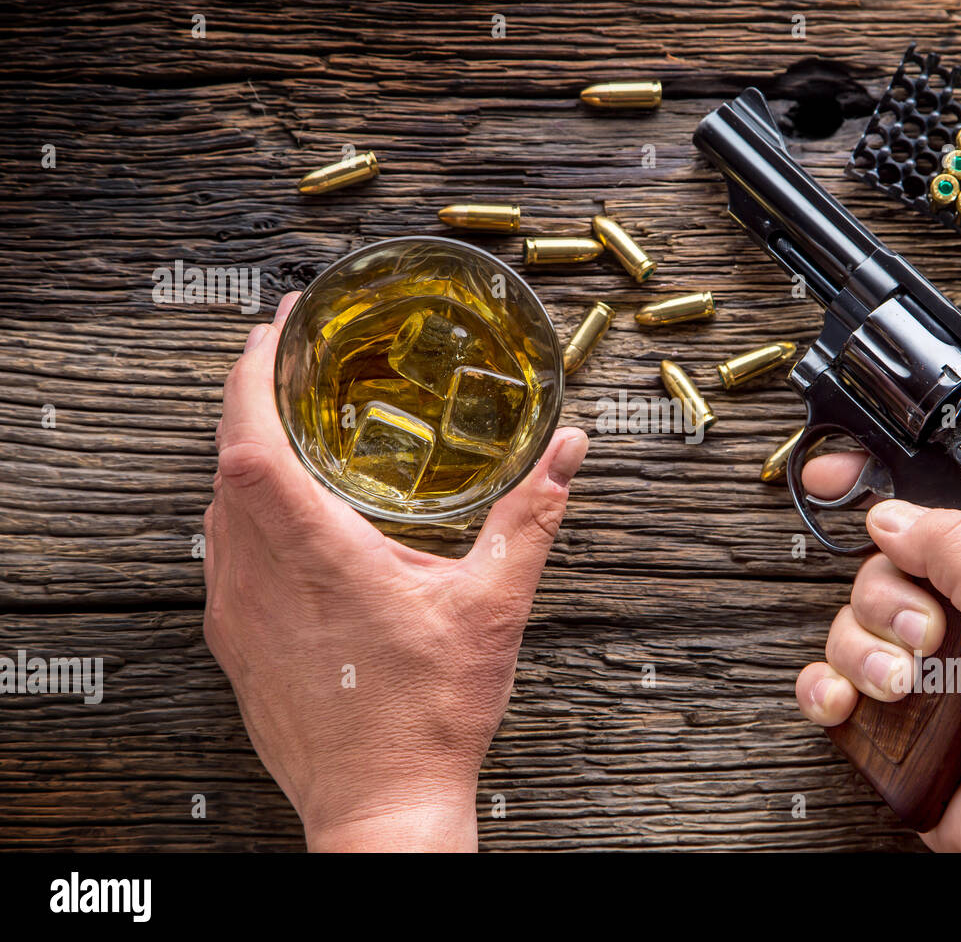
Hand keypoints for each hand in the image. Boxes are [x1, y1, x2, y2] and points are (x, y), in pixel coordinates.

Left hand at [204, 292, 587, 851]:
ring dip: (243, 457)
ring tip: (288, 432)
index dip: (251, 372)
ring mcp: (235, 615)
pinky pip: (220, 556)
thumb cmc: (427, 716)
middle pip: (224, 461)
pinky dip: (242, 514)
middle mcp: (258, 577)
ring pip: (215, 509)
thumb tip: (569, 451)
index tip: (273, 330)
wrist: (380, 807)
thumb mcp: (493, 606)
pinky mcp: (233, 647)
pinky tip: (285, 523)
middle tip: (286, 363)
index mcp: (316, 553)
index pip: (250, 438)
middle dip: (249, 399)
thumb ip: (532, 517)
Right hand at [794, 453, 960, 851]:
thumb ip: (956, 544)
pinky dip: (829, 689)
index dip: (880, 487)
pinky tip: (850, 703)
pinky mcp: (890, 708)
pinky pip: (829, 678)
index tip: (829, 475)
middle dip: (888, 605)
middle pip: (879, 568)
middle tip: (928, 639)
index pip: (935, 505)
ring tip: (903, 688)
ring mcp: (922, 661)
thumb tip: (891, 516)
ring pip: (849, 624)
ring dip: (865, 655)